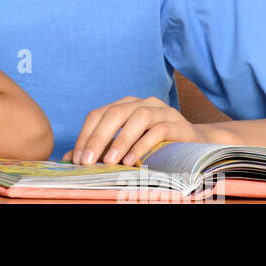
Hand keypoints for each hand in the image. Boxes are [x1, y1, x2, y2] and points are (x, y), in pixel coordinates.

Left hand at [62, 96, 237, 166]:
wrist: (195, 147)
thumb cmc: (155, 148)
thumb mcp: (125, 147)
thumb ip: (101, 150)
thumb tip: (70, 159)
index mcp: (125, 106)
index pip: (98, 114)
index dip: (85, 136)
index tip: (77, 159)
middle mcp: (142, 103)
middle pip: (114, 114)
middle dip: (98, 139)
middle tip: (88, 162)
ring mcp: (161, 110)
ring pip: (136, 118)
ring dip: (120, 141)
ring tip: (110, 162)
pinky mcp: (178, 122)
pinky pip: (158, 130)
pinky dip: (142, 145)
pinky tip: (131, 161)